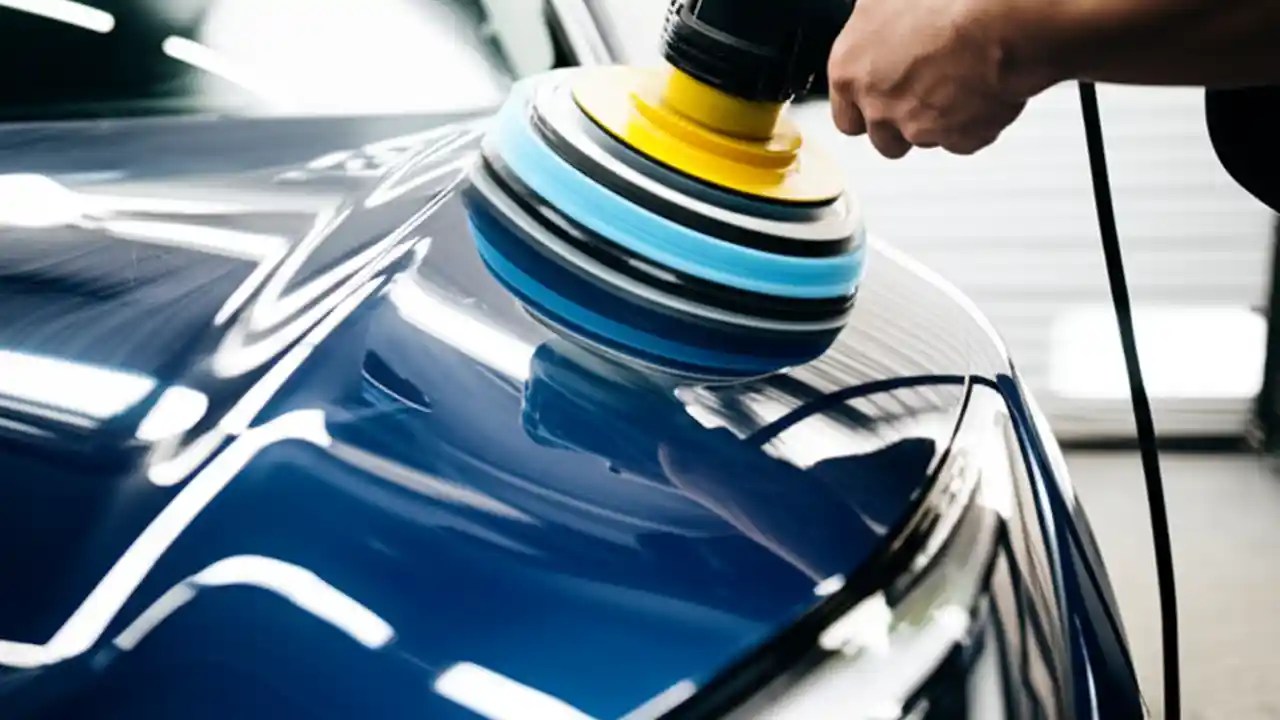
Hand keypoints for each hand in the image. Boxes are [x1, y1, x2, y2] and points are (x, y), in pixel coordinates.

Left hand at [827, 0, 1052, 157]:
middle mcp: (878, 106)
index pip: (846, 117)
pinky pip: (964, 140)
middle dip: (902, 122)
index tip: (881, 98)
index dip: (866, 109)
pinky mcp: (960, 138)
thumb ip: (871, 19)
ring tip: (960, 81)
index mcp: (850, 72)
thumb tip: (871, 14)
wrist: (998, 14)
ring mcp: (918, 127)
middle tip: (925, 91)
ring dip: (939, 120)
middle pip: (884, 137)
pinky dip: (974, 122)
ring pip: (925, 139)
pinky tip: (984, 90)